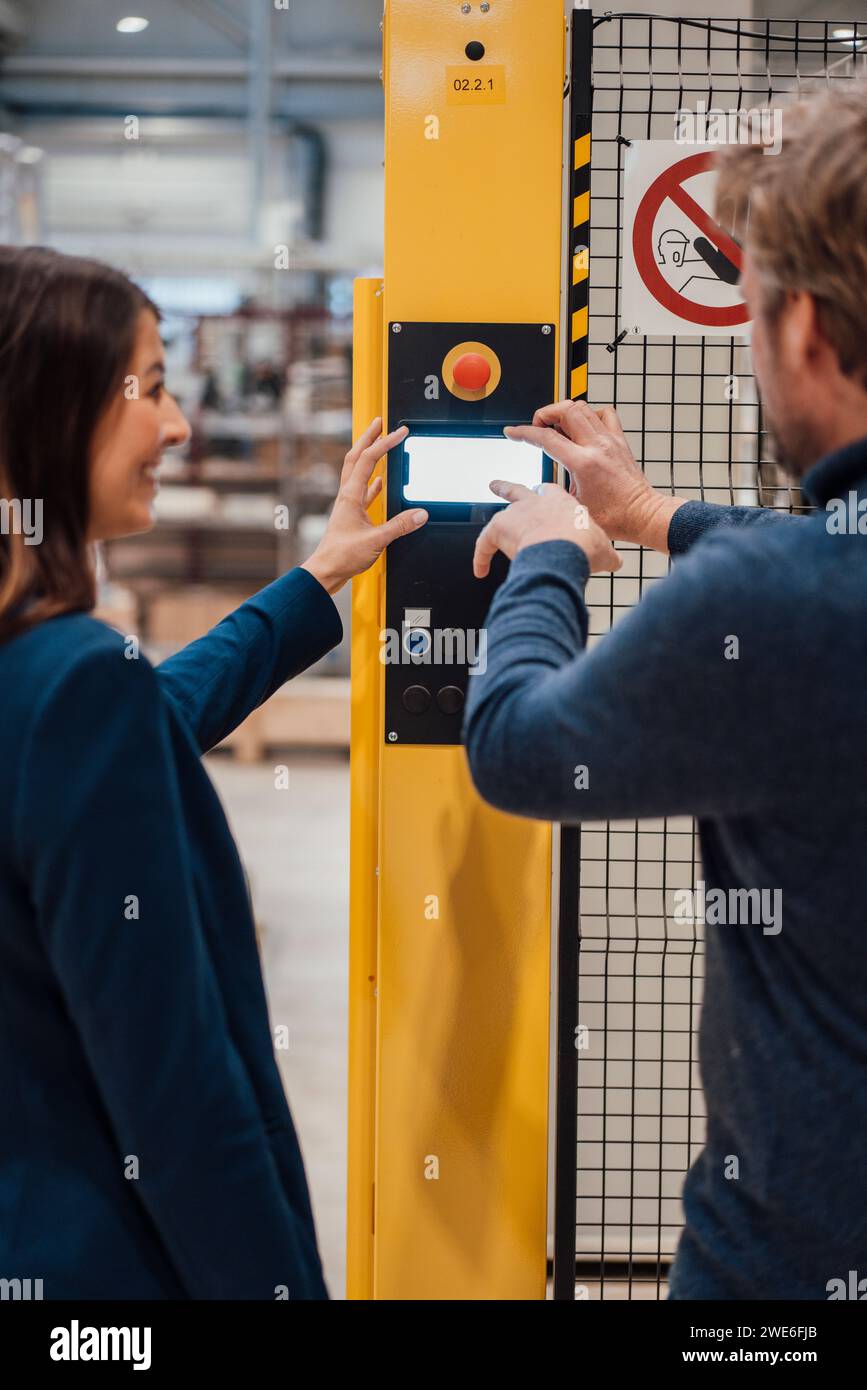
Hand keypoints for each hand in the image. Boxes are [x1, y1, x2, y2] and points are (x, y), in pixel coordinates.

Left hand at [301, 419, 426, 594]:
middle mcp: (347, 496)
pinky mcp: (352, 516)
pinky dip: (372, 482)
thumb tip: (420, 514)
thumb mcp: (376, 541)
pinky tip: (380, 483)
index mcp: (351, 496)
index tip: (399, 432)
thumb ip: (400, 526)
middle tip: (380, 422)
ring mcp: (348, 505)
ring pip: (357, 471)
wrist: (326, 571)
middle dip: (368, 437)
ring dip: (368, 454)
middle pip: (356, 457)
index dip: (384, 443)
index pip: (368, 460)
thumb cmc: (342, 556)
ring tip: (379, 443)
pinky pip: (363, 491)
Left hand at [473, 481, 621, 578]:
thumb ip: (608, 554)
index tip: (543, 496)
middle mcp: (537, 502)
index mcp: (562, 502)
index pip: (551, 493)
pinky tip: (479, 570)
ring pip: (500, 513)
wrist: (567, 547)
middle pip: (519, 491)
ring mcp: (517, 513)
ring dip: (494, 522)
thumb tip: (616, 562)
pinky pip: (484, 542)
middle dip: (509, 488)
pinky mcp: (499, 528)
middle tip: (499, 486)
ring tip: (488, 529)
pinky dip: (480, 556)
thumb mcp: (604, 549)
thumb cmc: (585, 546)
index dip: (546, 497)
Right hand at [504, 400, 684, 551]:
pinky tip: (582, 428)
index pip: (546, 438)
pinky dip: (589, 414)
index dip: (524, 432)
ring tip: (556, 427)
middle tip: (538, 427)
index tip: (512, 432)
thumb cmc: (615, 518)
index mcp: (583, 464)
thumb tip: (539, 487)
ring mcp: (610, 440)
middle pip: (566, 410)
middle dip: (544, 413)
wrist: (643, 515)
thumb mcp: (573, 507)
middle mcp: (597, 446)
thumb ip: (554, 492)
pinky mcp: (619, 441)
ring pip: (583, 407)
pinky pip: (604, 413)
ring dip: (564, 412)